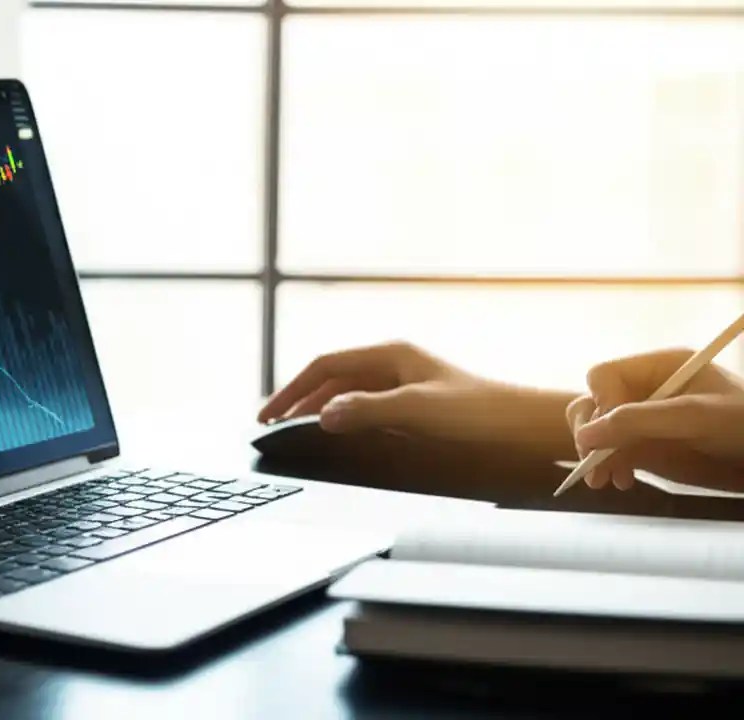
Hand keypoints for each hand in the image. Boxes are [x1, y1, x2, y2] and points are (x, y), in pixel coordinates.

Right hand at [258, 341, 575, 452]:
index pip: (324, 366)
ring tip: (294, 432)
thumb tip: (324, 416)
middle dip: (299, 400)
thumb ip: (369, 410)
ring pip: (345, 394)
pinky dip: (340, 420)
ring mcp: (402, 383)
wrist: (526, 427)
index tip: (268, 415)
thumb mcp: (419, 410)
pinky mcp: (411, 405)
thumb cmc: (480, 414)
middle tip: (272, 427)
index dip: (292, 389)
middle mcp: (393, 364)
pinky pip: (363, 408)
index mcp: (391, 354)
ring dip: (318, 411)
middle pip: (331, 379)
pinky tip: (335, 436)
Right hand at [567, 349, 743, 491]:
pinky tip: (622, 481)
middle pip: (594, 402)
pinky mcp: (649, 446)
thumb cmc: (742, 427)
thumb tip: (585, 435)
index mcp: (659, 367)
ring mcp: (646, 420)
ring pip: (598, 429)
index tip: (611, 434)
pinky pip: (613, 451)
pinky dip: (609, 466)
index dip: (602, 404)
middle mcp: (647, 390)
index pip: (605, 377)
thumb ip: (638, 421)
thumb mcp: (694, 417)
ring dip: (595, 454)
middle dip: (591, 433)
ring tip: (605, 481)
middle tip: (593, 464)